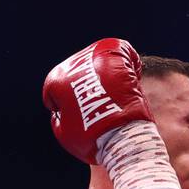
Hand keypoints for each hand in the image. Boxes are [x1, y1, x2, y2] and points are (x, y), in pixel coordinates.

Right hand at [42, 38, 153, 164]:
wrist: (120, 136)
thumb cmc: (93, 139)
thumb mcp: (64, 133)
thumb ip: (60, 118)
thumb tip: (62, 110)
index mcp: (55, 82)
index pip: (58, 87)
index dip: (68, 102)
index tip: (82, 112)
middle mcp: (71, 66)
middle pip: (78, 72)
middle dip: (87, 86)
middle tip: (105, 101)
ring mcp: (93, 60)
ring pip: (98, 59)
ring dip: (107, 71)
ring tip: (120, 87)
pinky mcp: (115, 57)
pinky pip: (120, 49)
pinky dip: (126, 59)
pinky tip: (133, 72)